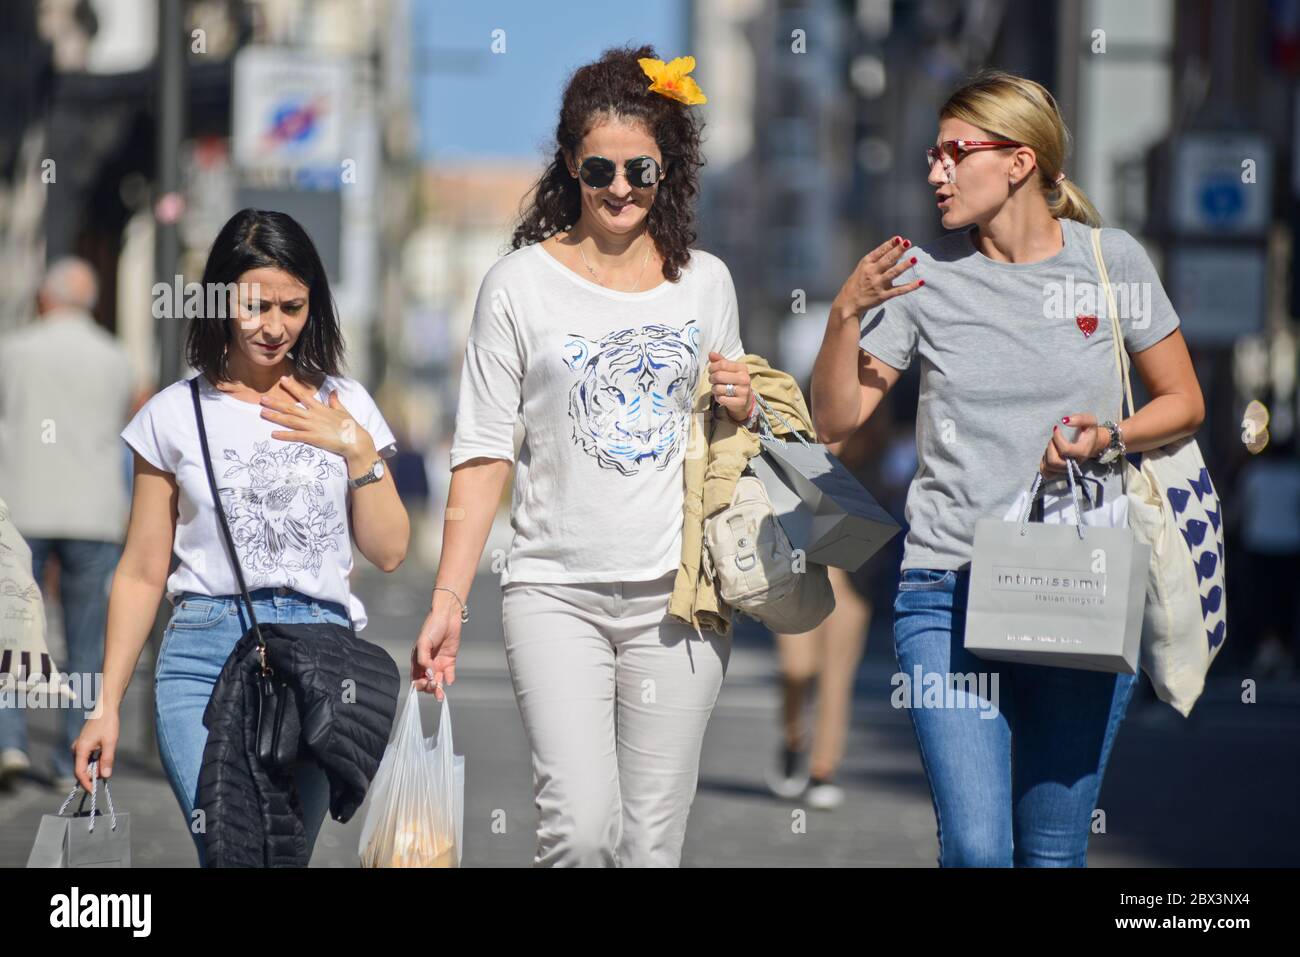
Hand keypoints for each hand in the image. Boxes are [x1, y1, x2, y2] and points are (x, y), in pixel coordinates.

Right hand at [72, 710, 118, 793]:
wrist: (105, 709)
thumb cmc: (108, 724)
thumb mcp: (110, 743)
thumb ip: (107, 760)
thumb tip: (105, 776)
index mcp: (80, 749)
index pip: (80, 772)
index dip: (86, 783)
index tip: (94, 791)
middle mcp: (76, 749)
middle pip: (81, 769)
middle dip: (93, 775)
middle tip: (106, 773)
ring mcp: (79, 747)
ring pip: (85, 764)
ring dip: (95, 768)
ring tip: (107, 760)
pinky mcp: (83, 745)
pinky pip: (87, 758)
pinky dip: (95, 762)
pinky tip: (104, 757)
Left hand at [259, 376, 376, 468]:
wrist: (355, 441)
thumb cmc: (351, 427)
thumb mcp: (343, 411)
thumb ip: (335, 401)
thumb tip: (334, 391)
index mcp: (321, 408)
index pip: (303, 395)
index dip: (292, 387)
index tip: (282, 379)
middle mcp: (314, 415)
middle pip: (291, 407)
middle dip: (276, 402)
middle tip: (262, 399)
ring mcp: (312, 426)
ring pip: (290, 420)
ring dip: (275, 416)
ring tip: (263, 413)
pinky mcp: (313, 438)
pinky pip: (296, 436)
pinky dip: (284, 435)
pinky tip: (273, 434)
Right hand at [411, 591, 462, 700]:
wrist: (447, 617)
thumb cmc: (432, 626)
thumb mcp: (423, 643)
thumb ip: (424, 660)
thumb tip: (428, 674)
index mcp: (417, 661)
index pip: (416, 679)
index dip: (419, 684)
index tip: (425, 683)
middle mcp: (428, 664)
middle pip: (427, 683)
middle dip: (430, 688)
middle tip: (434, 686)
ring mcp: (439, 663)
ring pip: (438, 681)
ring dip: (439, 688)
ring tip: (441, 692)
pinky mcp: (449, 660)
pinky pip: (449, 674)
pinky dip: (449, 679)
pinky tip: (449, 680)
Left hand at [708, 352, 751, 421]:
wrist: (745, 399)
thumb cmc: (734, 381)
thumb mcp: (729, 369)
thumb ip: (720, 361)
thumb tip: (711, 354)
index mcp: (742, 368)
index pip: (722, 364)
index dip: (712, 367)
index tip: (711, 370)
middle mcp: (744, 378)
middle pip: (718, 376)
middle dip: (711, 378)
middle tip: (712, 380)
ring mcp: (743, 391)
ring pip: (718, 388)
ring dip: (714, 389)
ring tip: (718, 389)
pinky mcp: (740, 402)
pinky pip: (721, 399)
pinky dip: (718, 398)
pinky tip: (722, 396)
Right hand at [832, 235, 923, 319]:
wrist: (848, 303)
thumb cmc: (856, 283)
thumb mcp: (862, 268)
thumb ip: (876, 260)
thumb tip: (894, 251)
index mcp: (866, 264)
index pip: (879, 252)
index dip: (889, 245)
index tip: (899, 238)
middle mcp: (871, 273)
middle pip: (887, 260)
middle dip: (898, 251)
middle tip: (907, 243)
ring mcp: (878, 284)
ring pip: (893, 273)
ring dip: (904, 266)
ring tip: (914, 259)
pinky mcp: (883, 296)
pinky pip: (899, 290)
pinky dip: (911, 286)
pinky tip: (920, 281)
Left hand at [1040, 413, 1108, 476]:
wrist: (1091, 443)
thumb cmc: (1088, 431)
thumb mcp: (1089, 420)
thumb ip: (1080, 419)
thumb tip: (1064, 420)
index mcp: (1082, 452)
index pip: (1065, 450)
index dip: (1057, 438)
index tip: (1056, 428)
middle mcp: (1074, 463)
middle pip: (1054, 461)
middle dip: (1050, 447)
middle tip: (1054, 438)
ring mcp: (1066, 469)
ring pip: (1048, 467)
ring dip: (1046, 453)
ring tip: (1052, 445)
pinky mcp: (1059, 472)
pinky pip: (1046, 473)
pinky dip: (1044, 463)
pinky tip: (1048, 453)